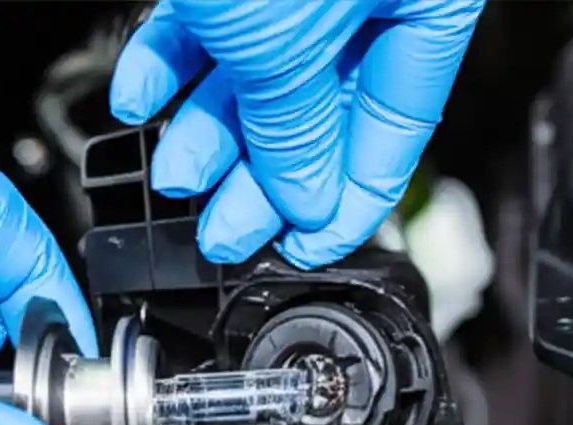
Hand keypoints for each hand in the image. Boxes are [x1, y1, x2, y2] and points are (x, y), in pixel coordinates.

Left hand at [110, 0, 482, 268]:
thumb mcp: (286, 42)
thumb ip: (296, 127)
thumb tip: (302, 200)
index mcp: (430, 3)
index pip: (397, 135)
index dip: (347, 207)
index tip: (305, 252)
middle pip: (324, 108)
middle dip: (262, 177)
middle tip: (226, 231)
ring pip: (264, 67)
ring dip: (211, 129)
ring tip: (176, 173)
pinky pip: (212, 17)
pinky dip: (173, 61)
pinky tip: (143, 95)